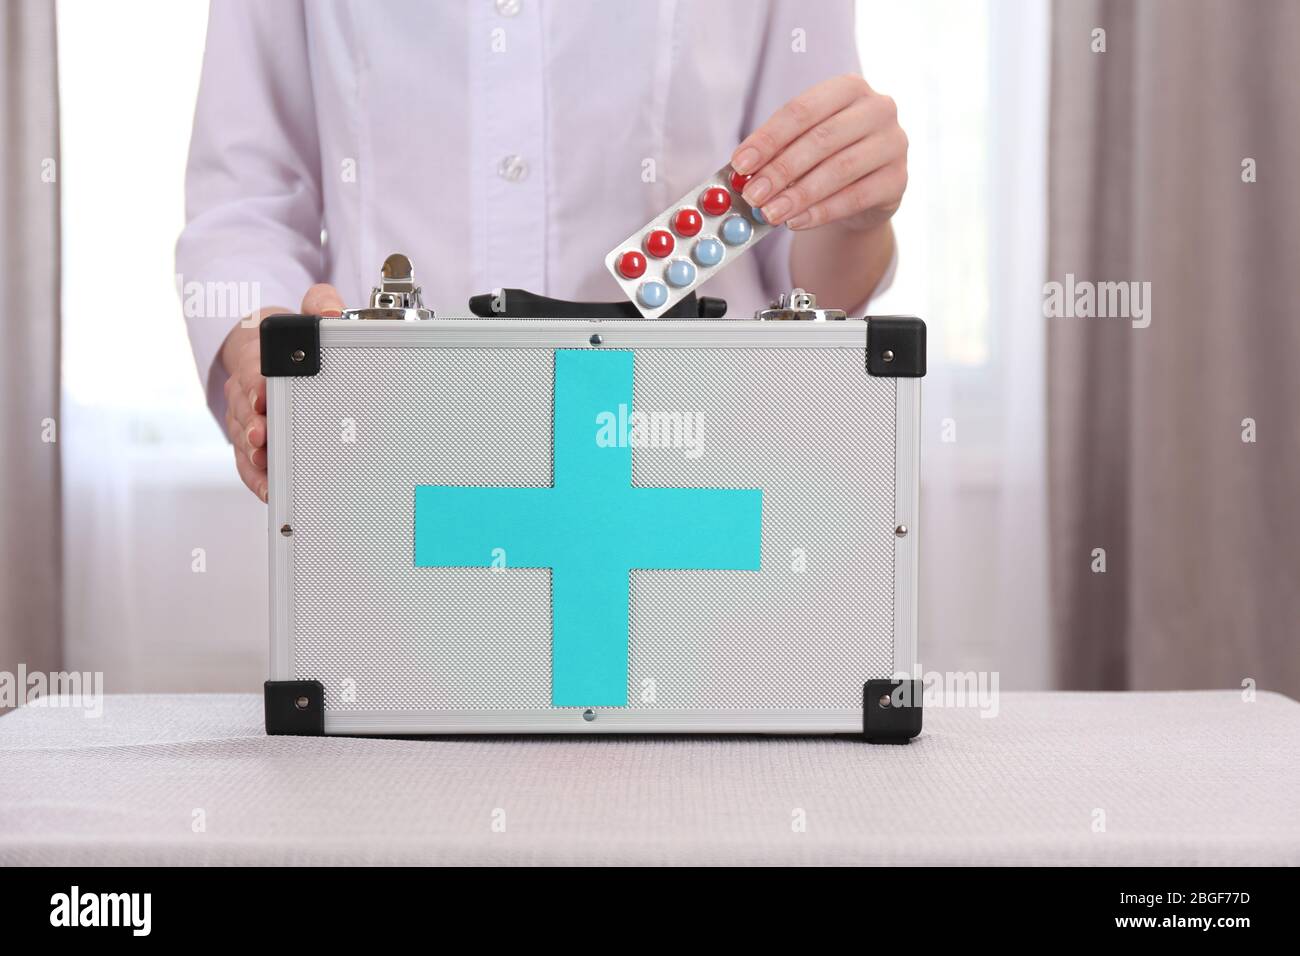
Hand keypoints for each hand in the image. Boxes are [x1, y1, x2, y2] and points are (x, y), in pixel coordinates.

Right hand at [220, 283, 343, 500]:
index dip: (256, 383)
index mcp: (255, 357)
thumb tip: (332, 312)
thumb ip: (321, 304)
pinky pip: (248, 463)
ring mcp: (245, 418)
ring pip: (244, 439)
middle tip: (263, 437)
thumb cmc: (288, 337)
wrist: (263, 349)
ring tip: (267, 466)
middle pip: (245, 410)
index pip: (252, 369)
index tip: (263, 394)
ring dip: (254, 455)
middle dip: (253, 424)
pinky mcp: (251, 441)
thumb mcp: (304, 310)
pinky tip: (271, 490)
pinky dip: (257, 478)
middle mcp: (244, 391)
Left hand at [730, 73, 906, 232]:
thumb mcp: (802, 146)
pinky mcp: (899, 179)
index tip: (740, 164)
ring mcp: (894, 143)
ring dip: (799, 195)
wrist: (864, 191)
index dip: (768, 138)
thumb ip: (777, 153)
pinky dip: (821, 212)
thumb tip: (744, 173)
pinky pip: (856, 197)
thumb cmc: (825, 159)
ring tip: (770, 213)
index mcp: (849, 88)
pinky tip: (795, 222)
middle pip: (821, 139)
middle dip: (781, 169)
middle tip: (752, 195)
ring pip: (839, 170)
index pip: (802, 110)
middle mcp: (878, 108)